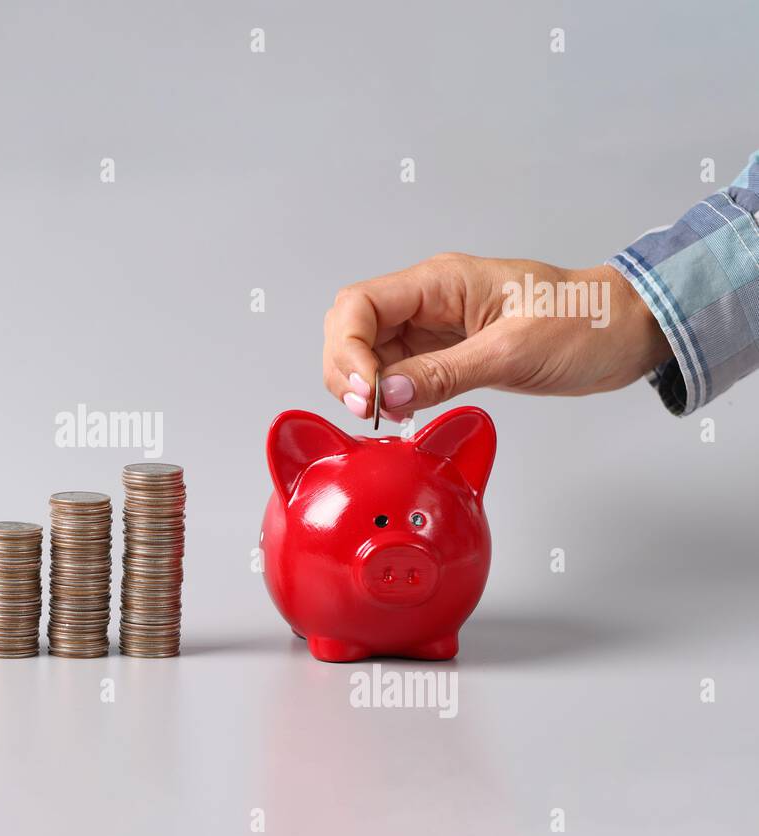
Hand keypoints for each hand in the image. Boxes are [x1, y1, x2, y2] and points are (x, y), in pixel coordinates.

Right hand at [322, 253, 672, 419]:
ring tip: (386, 416)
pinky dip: (387, 394)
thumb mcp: (514, 351)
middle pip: (351, 327)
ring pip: (367, 352)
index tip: (367, 394)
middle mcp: (428, 300)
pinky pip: (395, 370)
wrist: (626, 331)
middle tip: (369, 411)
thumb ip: (444, 373)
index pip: (359, 305)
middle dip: (346, 371)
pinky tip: (401, 412)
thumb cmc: (585, 323)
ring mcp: (433, 326)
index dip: (349, 351)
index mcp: (440, 282)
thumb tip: (387, 394)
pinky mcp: (443, 351)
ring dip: (363, 386)